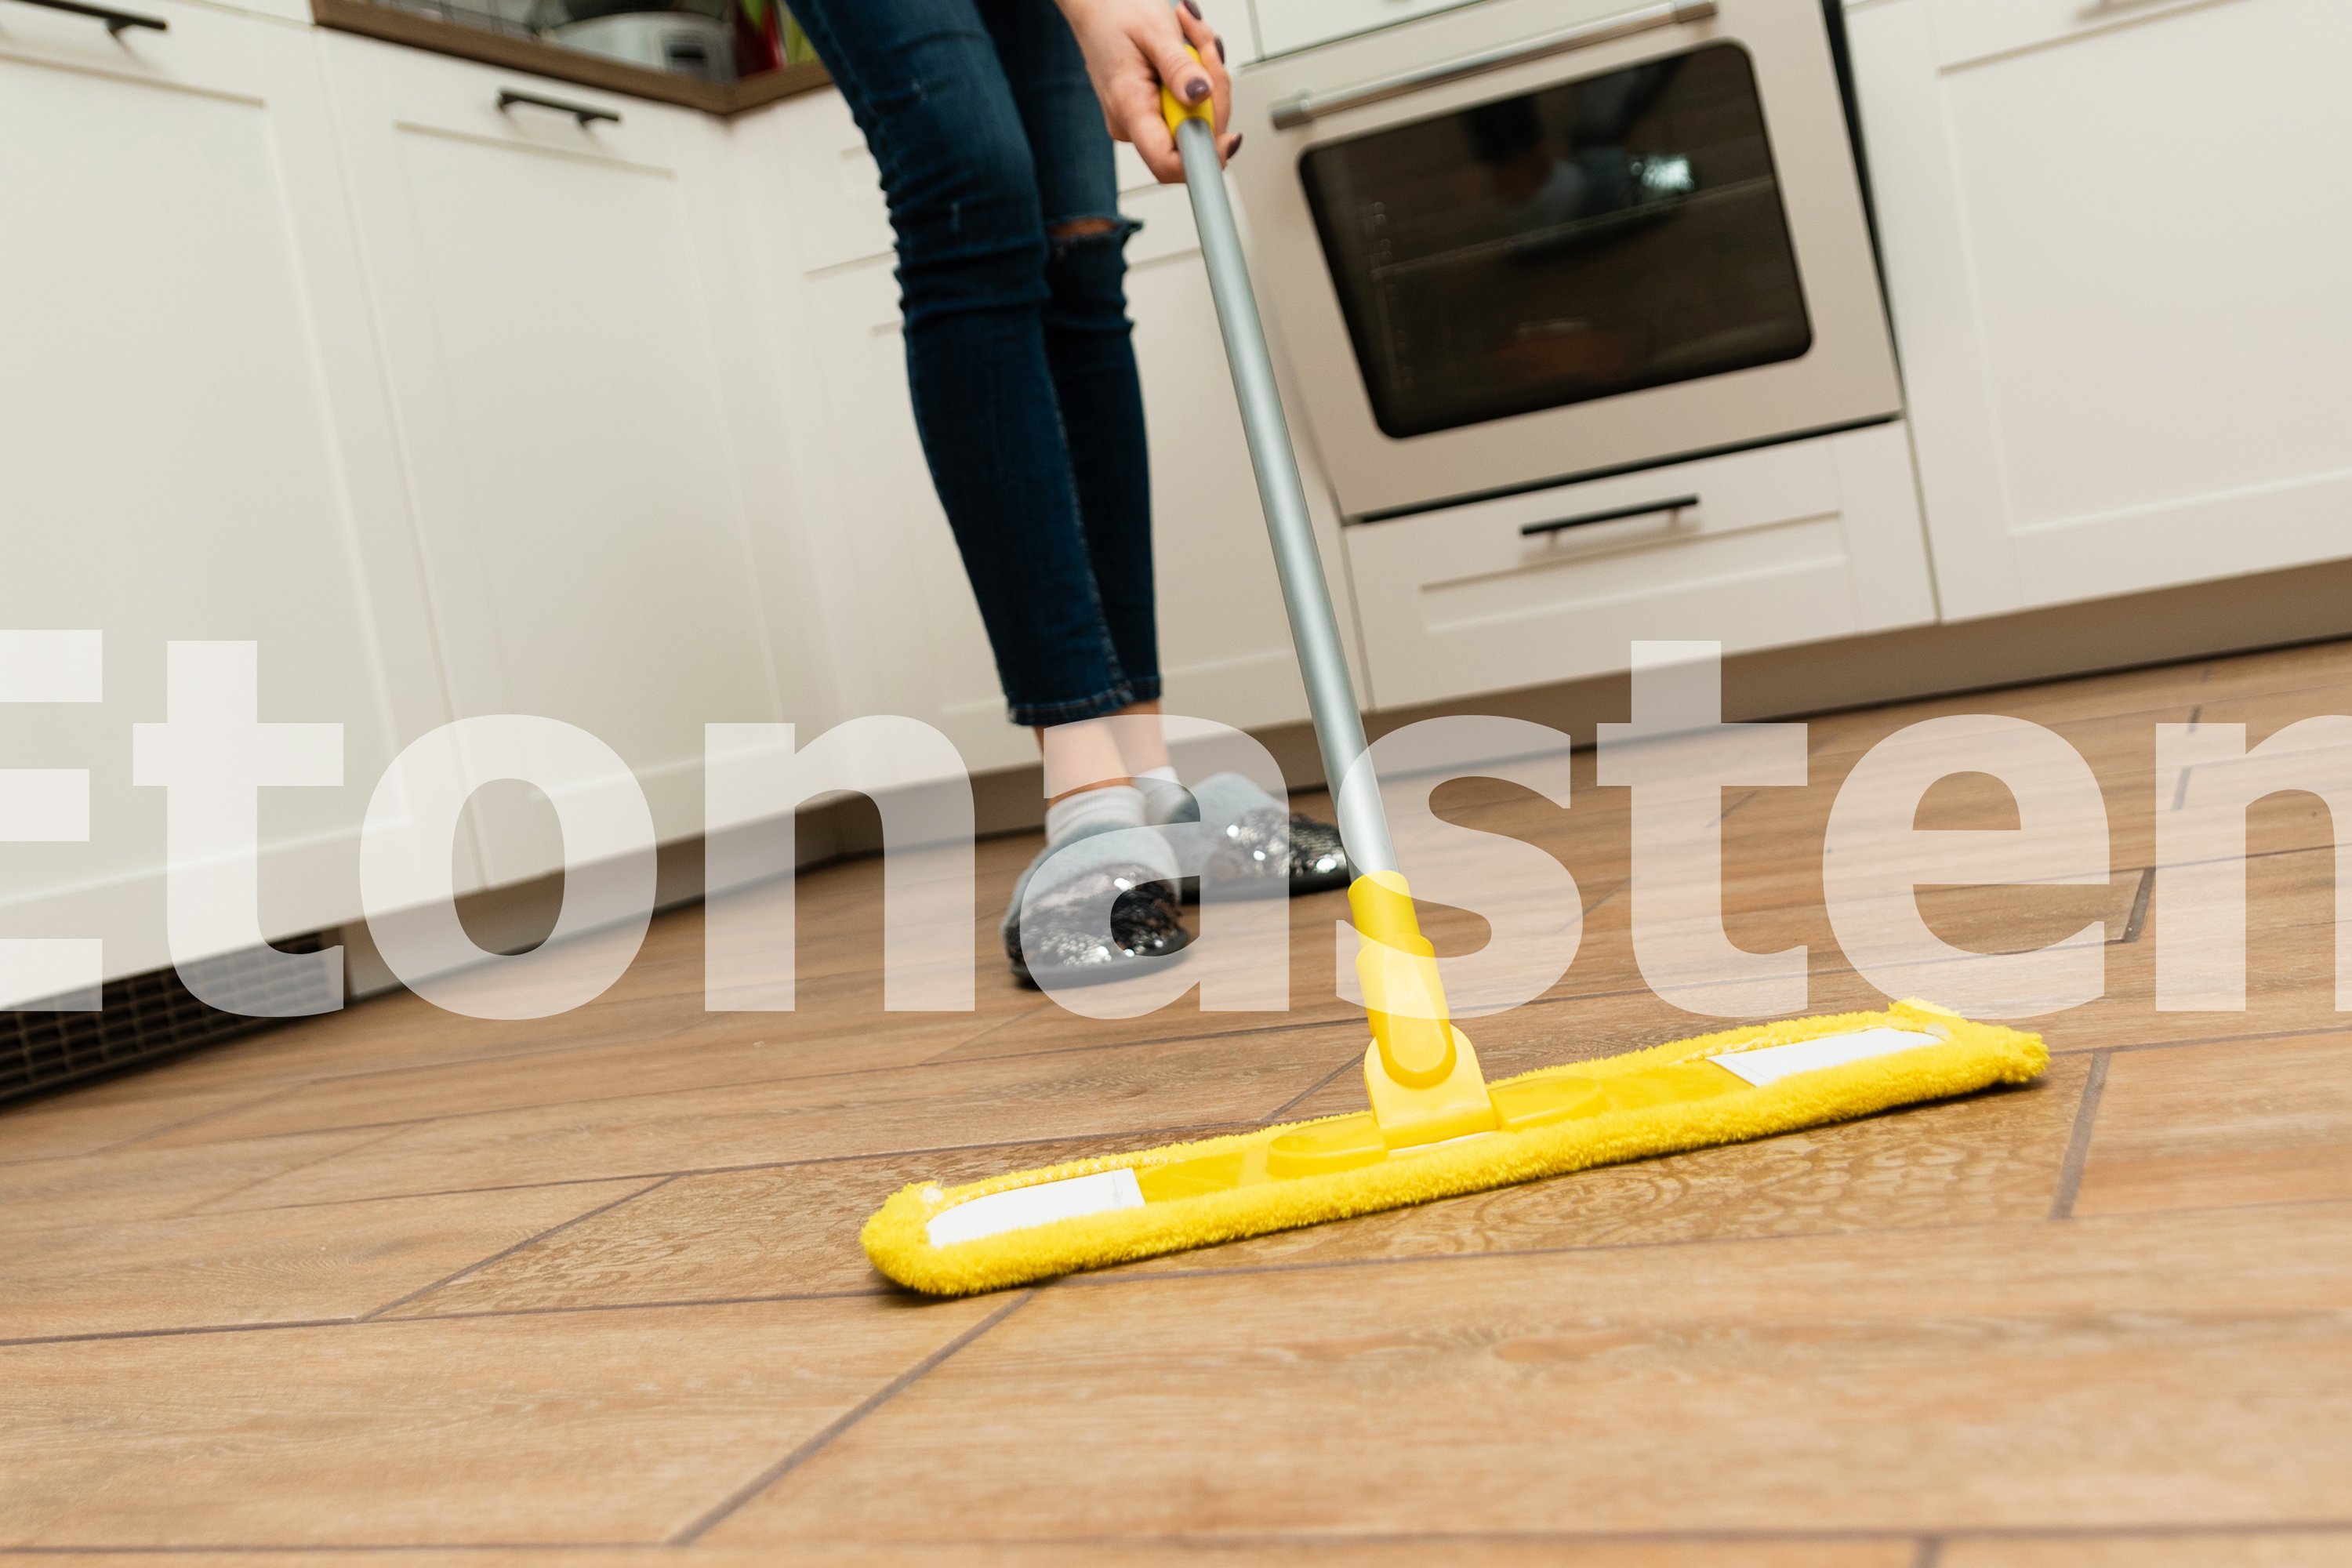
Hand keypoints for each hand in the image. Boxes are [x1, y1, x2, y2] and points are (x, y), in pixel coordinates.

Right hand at [1056, 0, 1241, 182]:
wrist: (1096, 6)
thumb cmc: (1114, 13)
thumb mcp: (1152, 31)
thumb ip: (1178, 67)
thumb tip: (1202, 96)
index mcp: (1129, 108)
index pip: (1168, 162)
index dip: (1203, 157)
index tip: (1228, 140)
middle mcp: (1134, 123)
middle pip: (1195, 135)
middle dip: (1213, 93)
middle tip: (1205, 48)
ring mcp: (1145, 118)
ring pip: (1199, 117)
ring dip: (1208, 77)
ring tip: (1191, 37)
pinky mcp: (1154, 110)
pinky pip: (1192, 106)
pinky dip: (1199, 77)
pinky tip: (1186, 50)